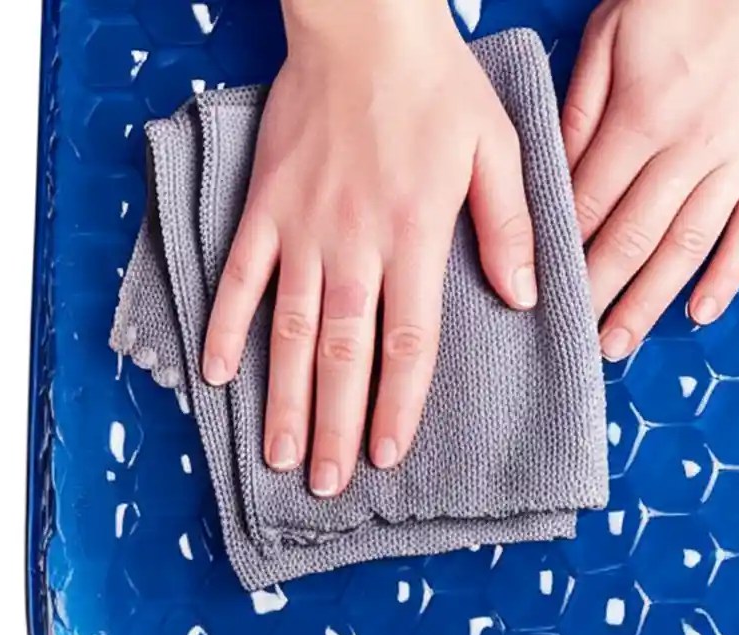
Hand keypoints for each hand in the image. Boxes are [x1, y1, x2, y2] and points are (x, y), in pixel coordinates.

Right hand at [201, 1, 535, 496]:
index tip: (389, 455)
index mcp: (416, 238)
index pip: (408, 342)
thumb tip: (522, 298)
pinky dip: (225, 325)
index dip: (398, 406)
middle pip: (346, 355)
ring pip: (291, 330)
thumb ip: (509, 228)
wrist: (363, 26)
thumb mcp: (497, 151)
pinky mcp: (264, 207)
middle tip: (328, 484)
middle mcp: (355, 245)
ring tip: (279, 453)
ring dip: (285, 397)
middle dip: (338, 426)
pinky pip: (238, 277)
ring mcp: (301, 229)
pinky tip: (216, 372)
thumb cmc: (436, 86)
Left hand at [563, 0, 738, 358]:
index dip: (559, 253)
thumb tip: (555, 168)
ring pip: (688, 248)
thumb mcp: (615, 30)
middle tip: (569, 340)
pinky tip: (701, 313)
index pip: (587, 203)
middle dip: (595, 294)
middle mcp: (692, 148)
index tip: (537, 290)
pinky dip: (727, 276)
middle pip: (632, 239)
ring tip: (619, 342)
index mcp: (642, 115)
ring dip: (650, 301)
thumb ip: (583, 105)